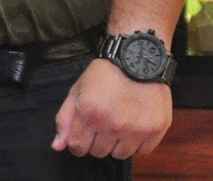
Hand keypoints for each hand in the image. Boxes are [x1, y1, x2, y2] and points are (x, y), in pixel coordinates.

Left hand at [52, 58, 171, 159]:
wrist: (138, 59)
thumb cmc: (105, 74)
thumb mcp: (78, 90)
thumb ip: (65, 119)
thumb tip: (57, 146)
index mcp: (89, 113)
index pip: (77, 147)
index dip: (77, 143)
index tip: (83, 135)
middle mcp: (112, 125)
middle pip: (98, 152)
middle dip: (97, 141)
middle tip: (103, 123)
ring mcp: (135, 129)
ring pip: (121, 155)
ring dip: (118, 143)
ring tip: (120, 123)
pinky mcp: (155, 130)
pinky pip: (143, 151)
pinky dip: (138, 142)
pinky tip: (135, 124)